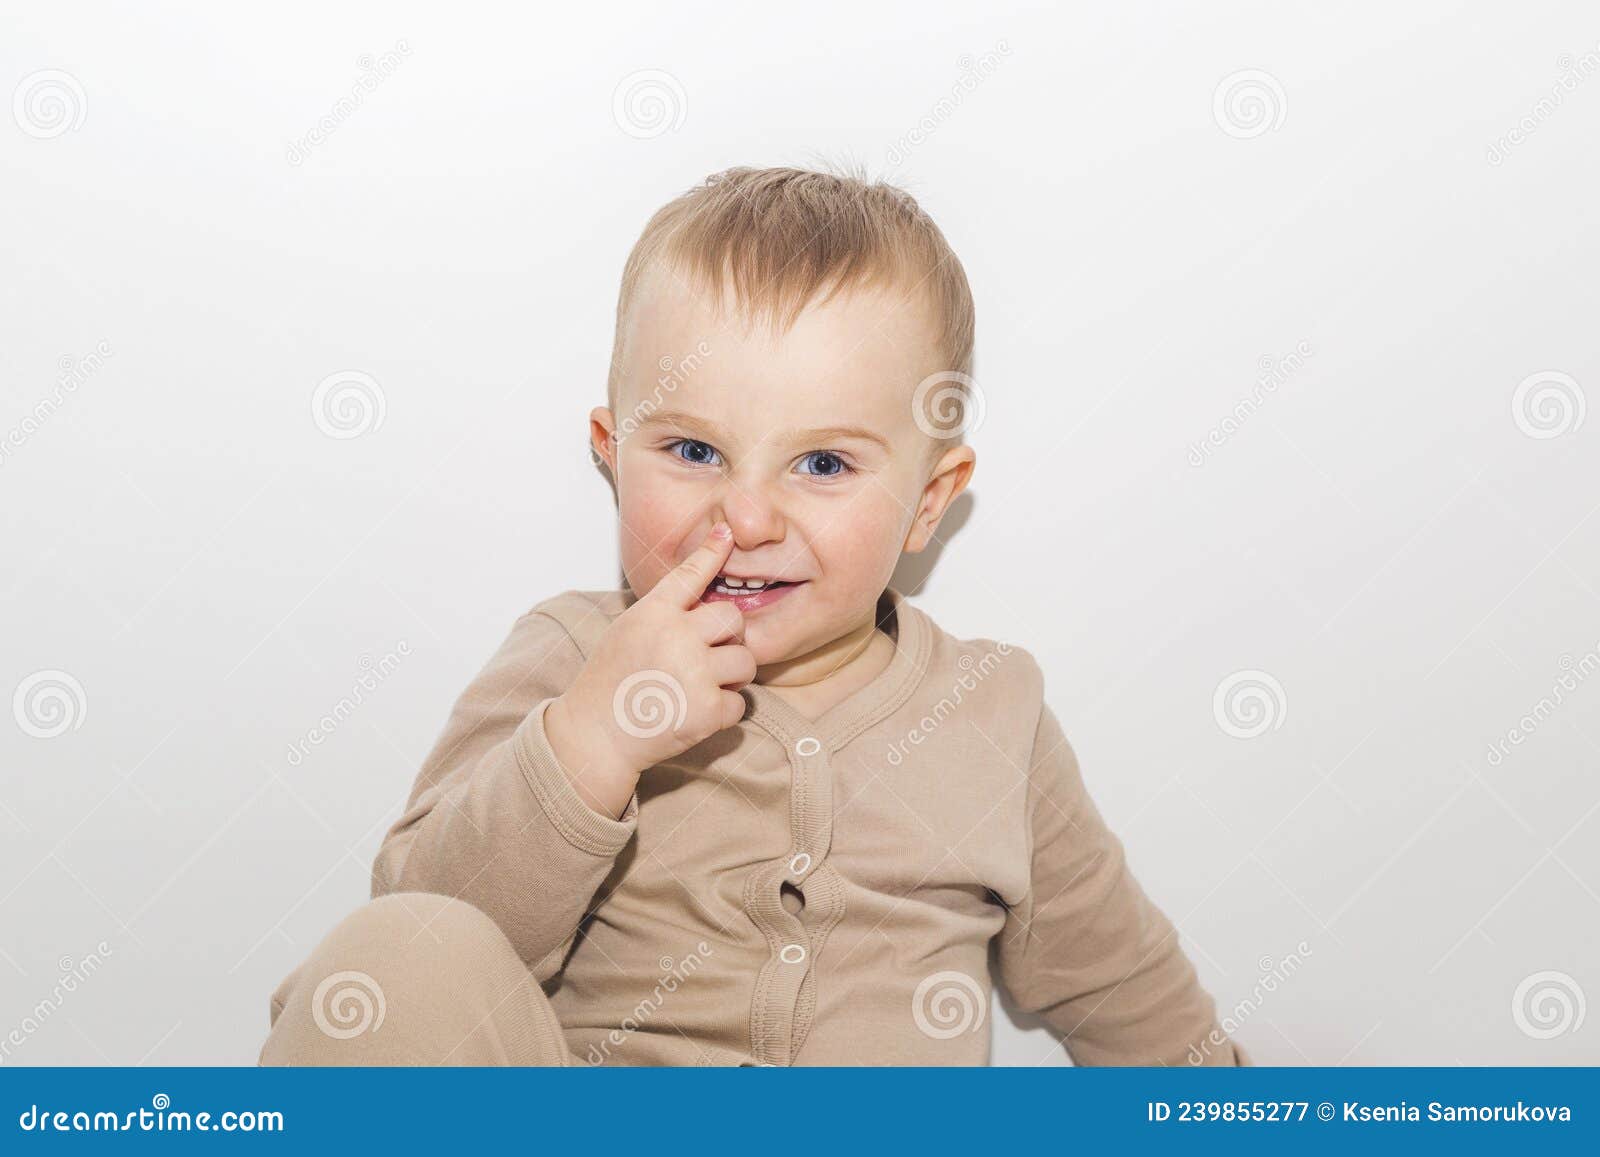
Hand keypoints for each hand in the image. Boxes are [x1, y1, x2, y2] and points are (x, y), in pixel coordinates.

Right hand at [545, 522, 754, 817]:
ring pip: (745, 662)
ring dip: (731, 677)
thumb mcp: (627, 631)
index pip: (690, 574)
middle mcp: (677, 637)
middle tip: (706, 657)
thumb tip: (701, 597)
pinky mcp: (707, 710)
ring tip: (699, 688)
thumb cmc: (609, 682)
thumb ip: (662, 612)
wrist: (595, 736)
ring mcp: (694, 673)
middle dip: (728, 639)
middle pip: (733, 620)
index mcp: (653, 614)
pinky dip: (724, 712)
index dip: (712, 552)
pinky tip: (696, 714)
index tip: (728, 534)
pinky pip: (740, 703)